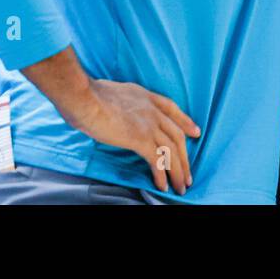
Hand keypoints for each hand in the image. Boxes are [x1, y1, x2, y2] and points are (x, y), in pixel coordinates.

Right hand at [82, 79, 199, 194]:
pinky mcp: (140, 139)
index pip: (172, 109)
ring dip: (178, 171)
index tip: (195, 132)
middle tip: (188, 174)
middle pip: (177, 135)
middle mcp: (151, 110)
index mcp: (145, 96)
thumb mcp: (113, 92)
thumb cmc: (88, 95)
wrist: (84, 98)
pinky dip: (162, 175)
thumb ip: (122, 102)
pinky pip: (157, 160)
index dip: (185, 122)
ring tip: (181, 186)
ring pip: (171, 151)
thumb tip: (117, 110)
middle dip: (185, 157)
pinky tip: (163, 185)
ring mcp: (148, 124)